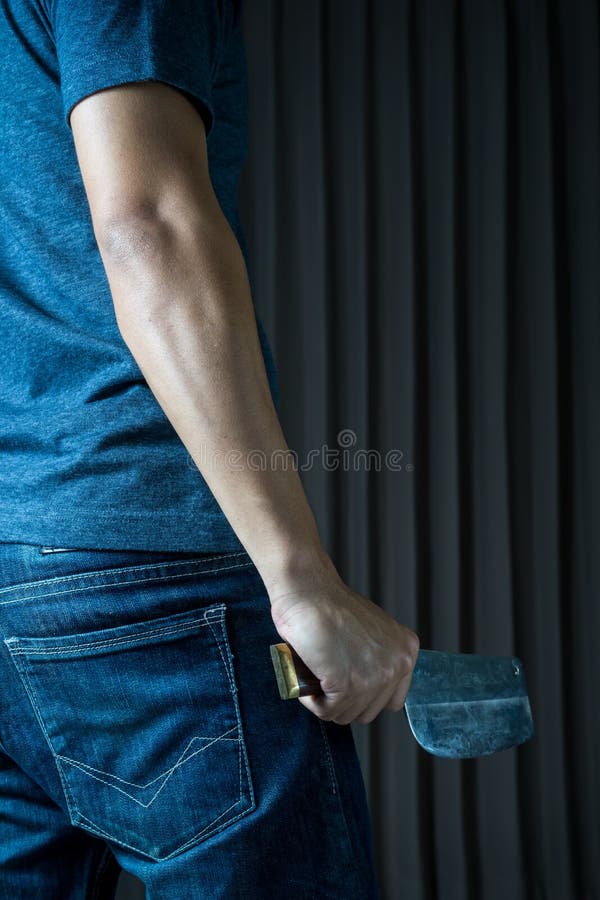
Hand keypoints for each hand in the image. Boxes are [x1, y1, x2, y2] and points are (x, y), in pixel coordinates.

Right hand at [268, 561, 419, 724]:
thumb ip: (378, 657)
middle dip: (344, 701)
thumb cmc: (330, 607)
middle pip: (368, 712)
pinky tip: (308, 680)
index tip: (347, 681)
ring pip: (347, 715)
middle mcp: (397, 665)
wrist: (309, 592)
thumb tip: (365, 689)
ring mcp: (374, 677)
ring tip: (316, 675)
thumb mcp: (372, 631)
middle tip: (327, 677)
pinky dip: (312, 702)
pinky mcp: (348, 685)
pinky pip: (327, 711)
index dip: (364, 696)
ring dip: (327, 702)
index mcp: (406, 651)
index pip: (392, 701)